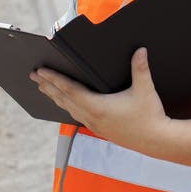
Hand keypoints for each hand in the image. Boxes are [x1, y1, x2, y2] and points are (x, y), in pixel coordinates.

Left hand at [30, 47, 170, 153]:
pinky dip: (65, 105)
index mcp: (98, 107)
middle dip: (48, 86)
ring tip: (42, 87)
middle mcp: (92, 117)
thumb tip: (140, 50)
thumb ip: (140, 68)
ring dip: (54, 96)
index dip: (54, 79)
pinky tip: (64, 103)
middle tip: (33, 75)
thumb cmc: (149, 115)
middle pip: (64, 99)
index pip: (70, 90)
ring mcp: (95, 125)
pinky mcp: (100, 129)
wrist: (157, 141)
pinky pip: (76, 115)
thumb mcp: (145, 89)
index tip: (41, 71)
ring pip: (68, 108)